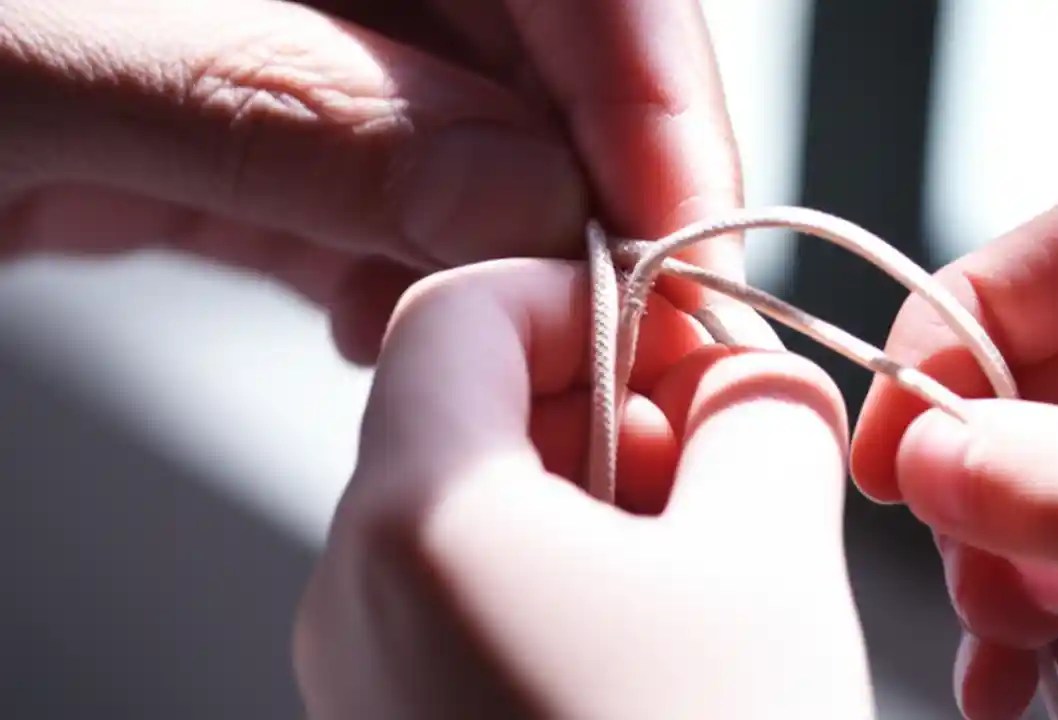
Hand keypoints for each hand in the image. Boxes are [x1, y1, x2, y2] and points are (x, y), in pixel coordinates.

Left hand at [1, 0, 760, 362]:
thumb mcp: (21, 59)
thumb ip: (274, 108)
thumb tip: (508, 186)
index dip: (635, 66)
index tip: (680, 213)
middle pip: (515, 41)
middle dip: (588, 180)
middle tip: (634, 317)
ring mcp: (256, 35)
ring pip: (450, 131)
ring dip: (502, 246)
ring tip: (520, 341)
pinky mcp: (214, 131)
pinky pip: (358, 194)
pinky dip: (402, 271)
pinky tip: (403, 325)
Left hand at [292, 260, 871, 718]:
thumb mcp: (771, 565)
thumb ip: (763, 416)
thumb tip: (750, 371)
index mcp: (416, 519)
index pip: (462, 312)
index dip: (583, 292)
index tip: (687, 330)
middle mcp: (355, 594)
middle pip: (464, 402)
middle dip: (606, 392)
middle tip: (723, 441)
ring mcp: (367, 673)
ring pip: (473, 502)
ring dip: (597, 485)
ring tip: (710, 546)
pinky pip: (471, 594)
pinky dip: (566, 568)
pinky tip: (661, 624)